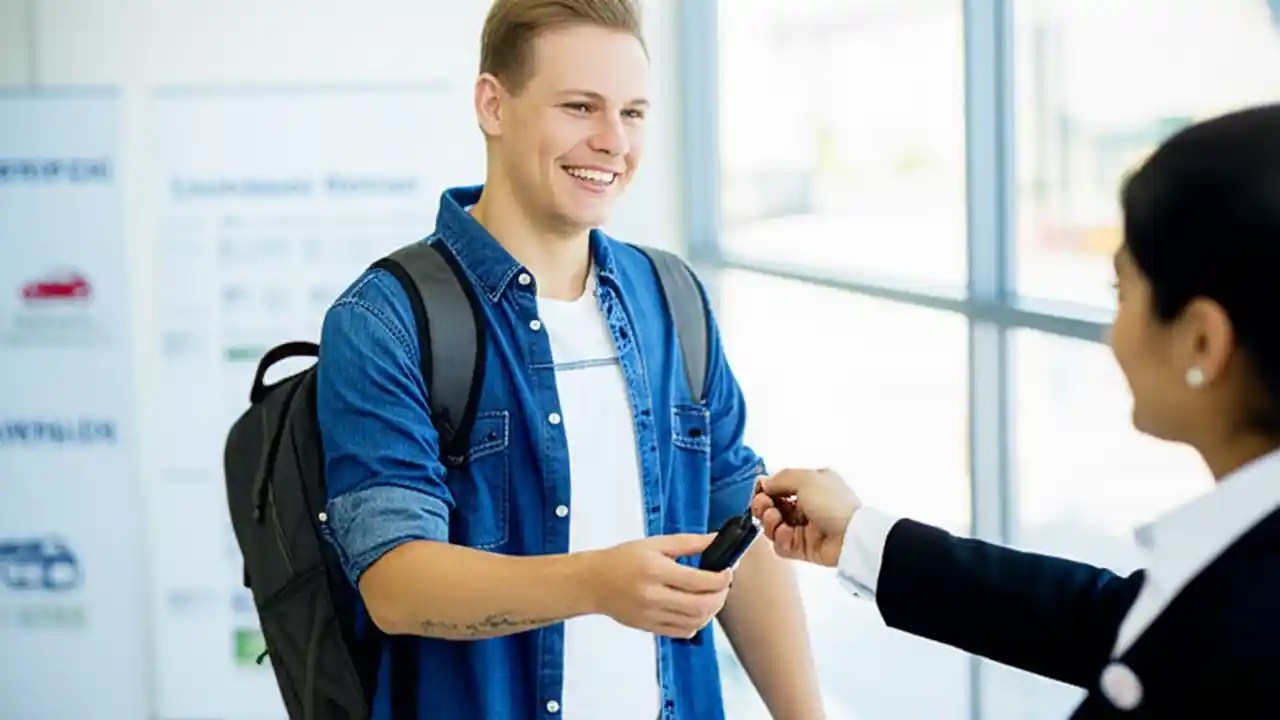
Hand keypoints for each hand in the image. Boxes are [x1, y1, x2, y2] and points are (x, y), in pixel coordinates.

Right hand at [585, 533, 732, 638]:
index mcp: (655, 570)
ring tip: (711, 596)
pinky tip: (695, 610)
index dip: (722, 578)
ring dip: (711, 611)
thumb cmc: (621, 559)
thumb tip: (717, 539)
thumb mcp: (655, 544)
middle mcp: (653, 596)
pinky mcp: (649, 627)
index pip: (700, 581)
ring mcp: (651, 615)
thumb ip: (688, 543)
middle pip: (701, 606)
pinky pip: (682, 632)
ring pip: (695, 622)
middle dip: (721, 596)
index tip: (728, 571)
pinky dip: (696, 623)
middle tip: (723, 586)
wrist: (593, 583)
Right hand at [750, 468, 860, 567]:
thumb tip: (763, 483)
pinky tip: (787, 534)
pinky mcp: (803, 548)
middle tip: (765, 506)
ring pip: (773, 527)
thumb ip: (780, 478)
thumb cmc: (834, 504)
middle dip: (763, 506)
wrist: (851, 536)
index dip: (765, 489)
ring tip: (776, 520)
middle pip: (772, 506)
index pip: (779, 486)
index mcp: (811, 485)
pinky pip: (781, 545)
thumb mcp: (806, 478)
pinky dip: (780, 539)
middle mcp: (806, 505)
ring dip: (769, 522)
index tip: (760, 491)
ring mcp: (804, 528)